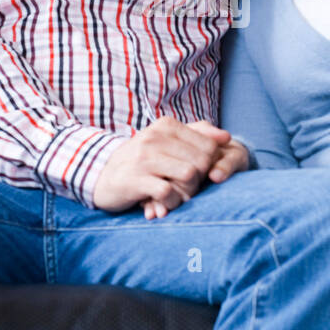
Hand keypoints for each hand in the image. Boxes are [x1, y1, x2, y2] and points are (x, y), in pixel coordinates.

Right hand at [92, 116, 226, 215]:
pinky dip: (171, 202)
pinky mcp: (135, 179)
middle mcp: (155, 137)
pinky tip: (164, 204)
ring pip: (189, 175)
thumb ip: (197, 135)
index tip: (197, 174)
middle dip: (200, 180)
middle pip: (202, 162)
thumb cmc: (141, 161)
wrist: (102, 176)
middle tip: (187, 189)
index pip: (209, 145)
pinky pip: (168, 192)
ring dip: (187, 192)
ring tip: (177, 197)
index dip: (210, 165)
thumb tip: (226, 137)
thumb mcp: (165, 141)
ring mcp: (144, 158)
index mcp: (166, 125)